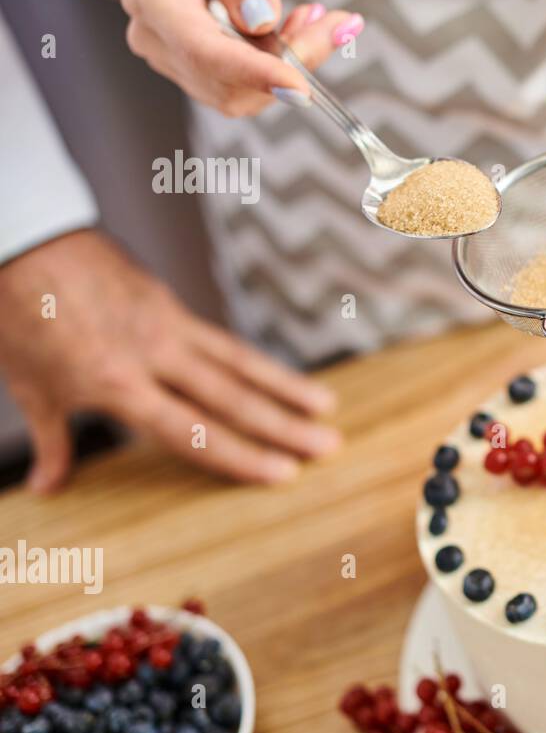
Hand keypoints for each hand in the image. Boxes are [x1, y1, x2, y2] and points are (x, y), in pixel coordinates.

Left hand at [0, 231, 340, 491]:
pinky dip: (254, 364)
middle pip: (233, 397)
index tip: (282, 473)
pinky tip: (280, 380)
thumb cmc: (20, 319)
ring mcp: (168, 325)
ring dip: (287, 387)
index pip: (191, 430)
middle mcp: (153, 355)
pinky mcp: (171, 303)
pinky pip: (222, 341)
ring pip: (241, 363)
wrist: (24, 243)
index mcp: (116, 383)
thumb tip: (48, 489)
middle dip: (285, 425)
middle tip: (329, 445)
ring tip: (328, 407)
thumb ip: (51, 441)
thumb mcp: (31, 387)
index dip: (240, 455)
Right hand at [118, 0, 361, 115]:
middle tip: (340, 24)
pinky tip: (302, 26)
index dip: (252, 73)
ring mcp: (175, 56)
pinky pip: (250, 83)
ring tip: (320, 18)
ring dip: (296, 63)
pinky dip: (287, 63)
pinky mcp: (200, 67)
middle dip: (293, 62)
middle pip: (228, 79)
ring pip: (245, 91)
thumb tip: (260, 20)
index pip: (200, 49)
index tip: (300, 86)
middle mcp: (154, 35)